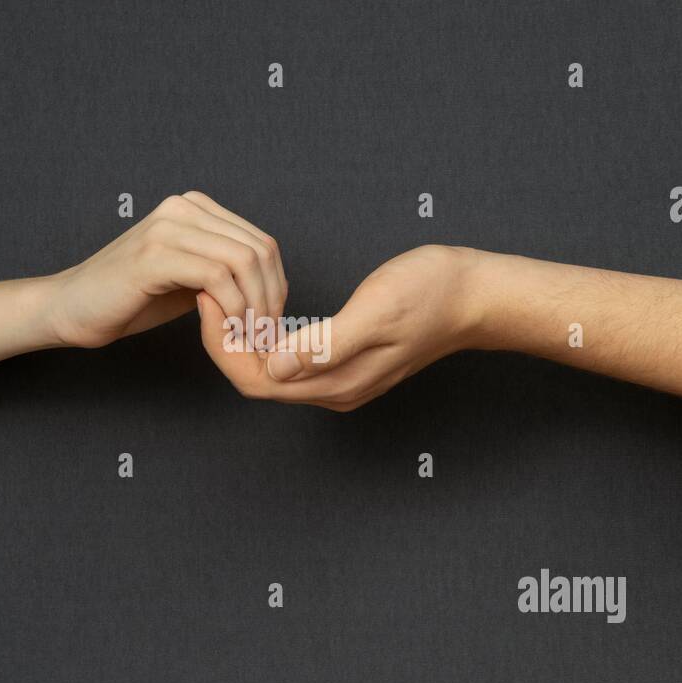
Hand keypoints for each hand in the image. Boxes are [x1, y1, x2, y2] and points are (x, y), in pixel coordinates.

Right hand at [46, 191, 287, 347]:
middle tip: (263, 339)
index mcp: (195, 208)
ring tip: (247, 340)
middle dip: (270, 301)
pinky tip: (226, 333)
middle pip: (259, 251)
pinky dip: (232, 310)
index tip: (269, 326)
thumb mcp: (188, 280)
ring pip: (243, 262)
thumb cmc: (129, 299)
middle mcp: (184, 207)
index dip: (276, 289)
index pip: (262, 243)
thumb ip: (224, 272)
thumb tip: (270, 286)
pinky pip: (216, 278)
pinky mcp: (154, 254)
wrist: (72, 309)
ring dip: (254, 309)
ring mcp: (167, 227)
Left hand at [198, 244, 480, 410]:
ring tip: (223, 298)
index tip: (210, 300)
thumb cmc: (432, 295)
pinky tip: (258, 309)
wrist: (474, 295)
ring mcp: (340, 378)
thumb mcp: (375, 312)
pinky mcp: (345, 361)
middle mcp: (334, 389)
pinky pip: (289, 360)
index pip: (256, 381)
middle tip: (207, 293)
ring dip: (242, 340)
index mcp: (337, 382)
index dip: (223, 345)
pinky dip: (265, 338)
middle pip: (257, 380)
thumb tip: (273, 366)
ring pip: (271, 371)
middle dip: (223, 343)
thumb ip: (323, 345)